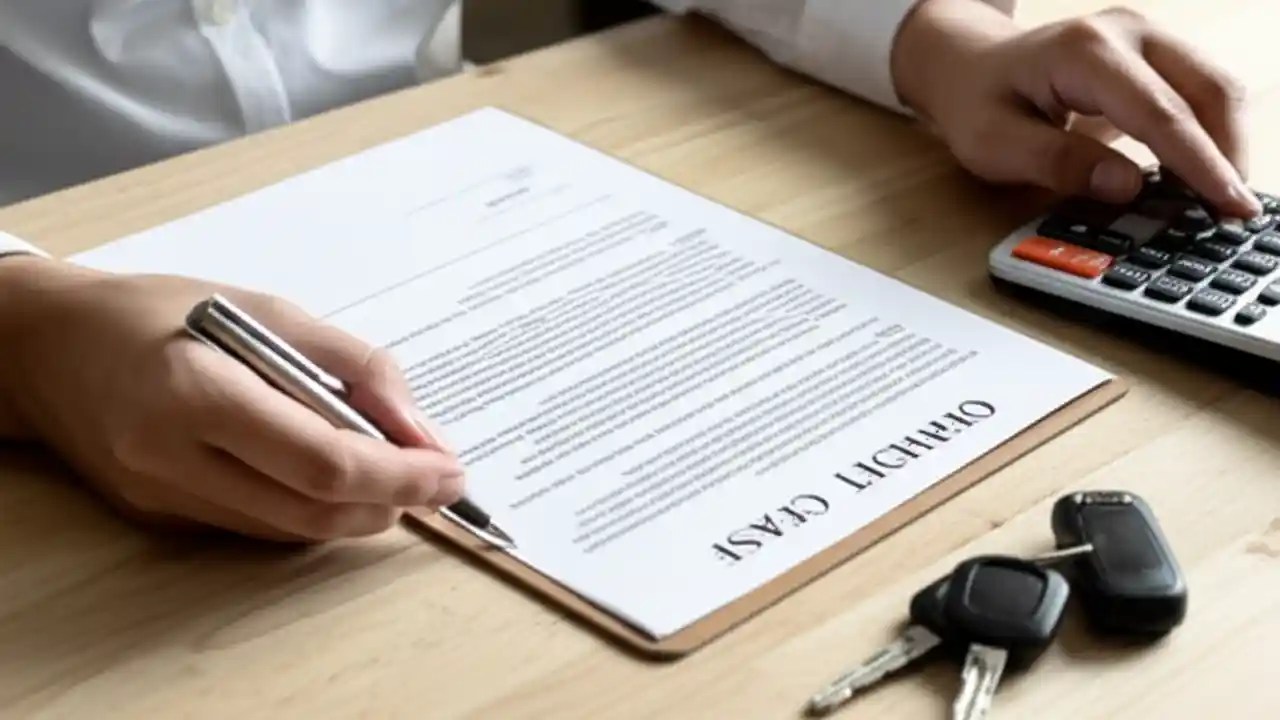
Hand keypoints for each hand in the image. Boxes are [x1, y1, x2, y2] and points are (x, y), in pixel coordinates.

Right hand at [0, 258, 463, 540]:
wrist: (47, 347)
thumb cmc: (157, 311)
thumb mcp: (265, 309)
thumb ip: (352, 366)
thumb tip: (419, 428)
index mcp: (197, 391)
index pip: (323, 462)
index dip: (400, 475)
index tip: (449, 471)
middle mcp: (172, 457)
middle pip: (313, 510)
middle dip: (392, 501)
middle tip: (436, 478)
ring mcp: (164, 496)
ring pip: (291, 529)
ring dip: (359, 511)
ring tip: (397, 477)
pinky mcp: (162, 516)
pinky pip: (259, 526)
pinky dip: (312, 509)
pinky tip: (336, 480)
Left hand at [892, 1, 1260, 217]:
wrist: (968, 65)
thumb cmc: (977, 104)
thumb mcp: (994, 144)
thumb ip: (1057, 163)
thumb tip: (1126, 187)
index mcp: (1084, 53)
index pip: (1159, 112)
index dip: (1199, 162)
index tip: (1228, 204)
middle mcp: (1126, 32)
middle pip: (1206, 90)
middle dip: (1228, 154)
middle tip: (1234, 213)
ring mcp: (1146, 36)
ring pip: (1214, 87)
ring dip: (1227, 143)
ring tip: (1222, 199)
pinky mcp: (1155, 52)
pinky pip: (1200, 90)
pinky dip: (1212, 132)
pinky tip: (1204, 173)